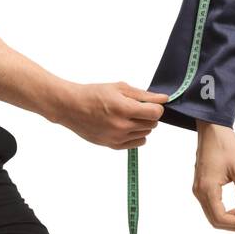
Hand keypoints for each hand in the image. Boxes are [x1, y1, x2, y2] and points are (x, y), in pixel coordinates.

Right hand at [53, 82, 167, 149]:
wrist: (71, 107)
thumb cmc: (93, 94)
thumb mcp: (120, 88)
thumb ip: (144, 95)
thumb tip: (164, 98)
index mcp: (124, 109)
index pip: (156, 113)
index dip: (156, 107)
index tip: (151, 104)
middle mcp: (121, 126)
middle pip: (152, 124)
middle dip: (148, 115)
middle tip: (136, 107)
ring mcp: (117, 138)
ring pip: (145, 133)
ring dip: (142, 124)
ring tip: (128, 115)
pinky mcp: (112, 145)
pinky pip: (136, 143)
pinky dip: (136, 135)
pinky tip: (126, 125)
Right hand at [191, 121, 234, 230]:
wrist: (212, 128)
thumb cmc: (225, 145)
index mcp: (208, 188)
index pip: (220, 218)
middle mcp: (199, 192)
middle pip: (215, 220)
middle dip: (234, 225)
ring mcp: (198, 189)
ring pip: (212, 215)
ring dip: (229, 220)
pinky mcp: (201, 185)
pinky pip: (210, 206)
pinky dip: (223, 212)